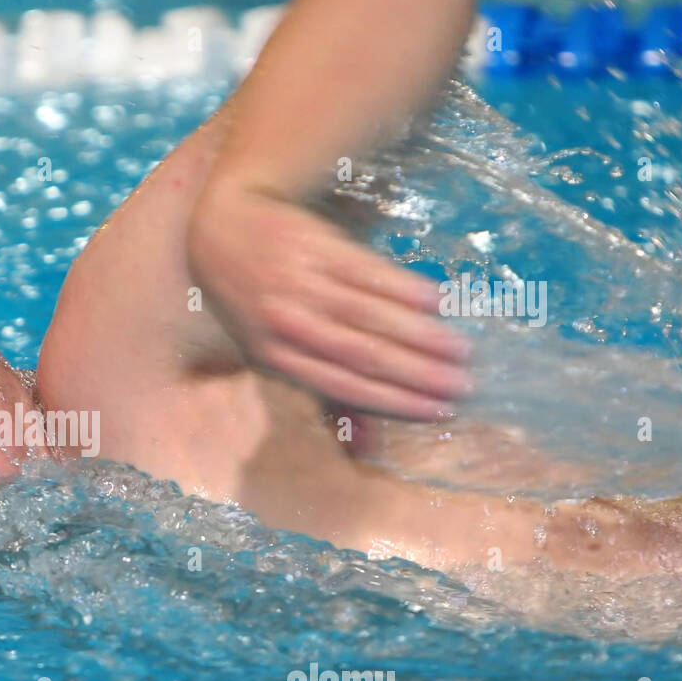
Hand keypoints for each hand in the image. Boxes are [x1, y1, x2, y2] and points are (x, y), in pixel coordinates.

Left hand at [186, 177, 470, 420]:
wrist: (220, 233)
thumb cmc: (258, 306)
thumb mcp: (275, 351)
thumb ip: (324, 393)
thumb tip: (369, 446)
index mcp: (276, 359)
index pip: (342, 386)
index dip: (392, 401)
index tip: (438, 411)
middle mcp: (286, 324)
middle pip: (359, 354)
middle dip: (414, 373)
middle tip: (461, 385)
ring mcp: (299, 283)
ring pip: (366, 315)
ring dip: (418, 334)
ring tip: (459, 349)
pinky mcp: (313, 246)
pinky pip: (365, 270)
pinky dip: (402, 287)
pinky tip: (436, 302)